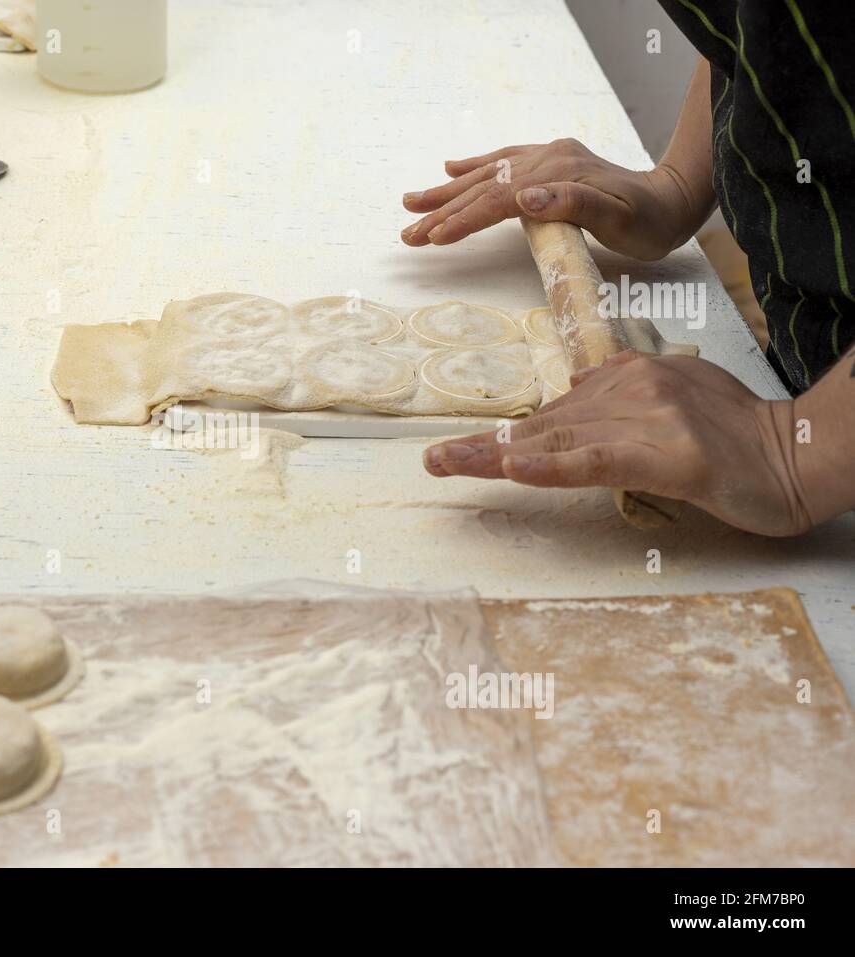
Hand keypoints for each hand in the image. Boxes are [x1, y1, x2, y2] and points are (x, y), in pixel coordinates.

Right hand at [400, 138, 702, 260]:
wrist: (674, 200)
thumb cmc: (648, 222)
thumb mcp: (618, 220)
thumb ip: (572, 205)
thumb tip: (524, 197)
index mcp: (559, 175)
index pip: (499, 199)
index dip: (465, 218)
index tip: (435, 238)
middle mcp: (549, 160)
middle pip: (485, 186)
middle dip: (442, 210)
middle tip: (407, 232)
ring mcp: (548, 158)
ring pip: (487, 173)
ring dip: (447, 190)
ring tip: (411, 203)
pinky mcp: (552, 162)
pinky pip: (505, 159)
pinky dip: (476, 164)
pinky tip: (452, 167)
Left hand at [422, 352, 813, 536]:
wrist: (799, 451)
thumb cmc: (738, 431)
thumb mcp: (676, 394)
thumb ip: (623, 389)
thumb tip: (576, 387)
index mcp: (628, 377)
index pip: (553, 413)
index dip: (503, 438)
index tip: (454, 452)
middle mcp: (630, 390)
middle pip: (543, 426)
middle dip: (482, 447)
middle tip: (431, 460)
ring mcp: (647, 421)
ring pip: (556, 442)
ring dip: (493, 457)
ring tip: (443, 464)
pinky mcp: (665, 457)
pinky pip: (594, 462)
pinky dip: (549, 467)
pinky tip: (512, 469)